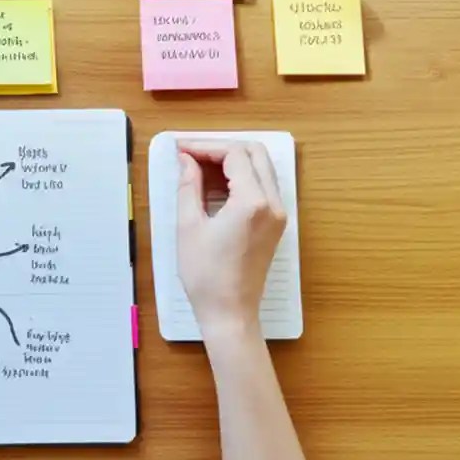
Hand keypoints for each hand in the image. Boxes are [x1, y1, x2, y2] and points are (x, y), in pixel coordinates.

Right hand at [176, 141, 286, 340]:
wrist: (229, 312)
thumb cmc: (206, 276)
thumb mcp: (189, 226)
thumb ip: (189, 186)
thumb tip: (186, 161)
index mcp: (252, 202)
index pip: (234, 155)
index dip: (205, 147)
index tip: (181, 150)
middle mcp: (273, 204)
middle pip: (254, 153)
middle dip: (222, 148)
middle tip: (191, 155)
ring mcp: (278, 214)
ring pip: (262, 168)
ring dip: (233, 161)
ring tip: (200, 168)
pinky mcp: (276, 224)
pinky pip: (263, 187)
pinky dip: (242, 178)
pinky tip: (216, 186)